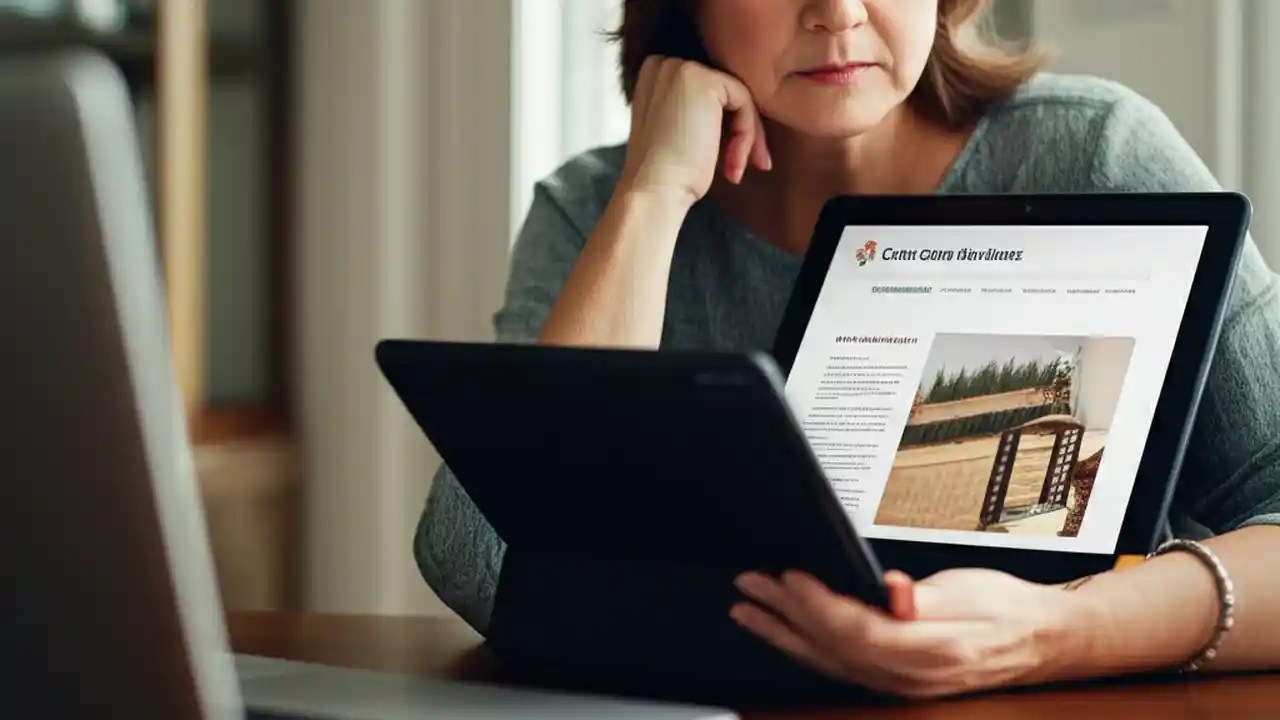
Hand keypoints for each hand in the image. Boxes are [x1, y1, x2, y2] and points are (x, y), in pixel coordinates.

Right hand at [619, 56, 771, 206]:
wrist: (654, 191)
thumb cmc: (669, 174)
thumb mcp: (682, 131)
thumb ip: (702, 110)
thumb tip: (743, 109)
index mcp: (656, 76)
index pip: (710, 92)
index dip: (726, 126)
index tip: (730, 161)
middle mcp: (665, 64)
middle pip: (726, 91)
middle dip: (742, 131)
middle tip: (742, 168)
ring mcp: (681, 68)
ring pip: (738, 96)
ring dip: (746, 138)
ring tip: (735, 171)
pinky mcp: (702, 79)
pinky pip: (744, 101)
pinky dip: (747, 135)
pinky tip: (733, 164)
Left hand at [730, 567, 1081, 698]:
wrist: (1039, 640)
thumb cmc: (1007, 611)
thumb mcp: (970, 593)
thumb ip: (924, 599)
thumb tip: (893, 591)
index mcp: (927, 652)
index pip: (856, 631)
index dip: (816, 606)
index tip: (789, 579)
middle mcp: (906, 675)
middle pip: (830, 647)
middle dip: (783, 615)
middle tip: (748, 586)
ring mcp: (897, 682)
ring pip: (826, 661)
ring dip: (782, 634)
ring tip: (746, 611)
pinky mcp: (891, 677)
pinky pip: (838, 667)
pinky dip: (804, 649)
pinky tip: (783, 634)